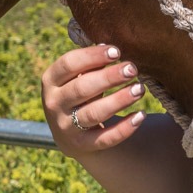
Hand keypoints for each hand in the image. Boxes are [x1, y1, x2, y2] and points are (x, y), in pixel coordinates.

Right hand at [40, 45, 147, 159]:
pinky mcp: (81, 146)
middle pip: (81, 88)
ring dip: (119, 100)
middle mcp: (53, 104)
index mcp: (51, 80)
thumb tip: (110, 46)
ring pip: (94, 114)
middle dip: (109, 77)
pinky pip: (105, 139)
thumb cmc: (81, 93)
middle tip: (132, 69)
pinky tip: (141, 115)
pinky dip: (124, 128)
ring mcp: (65, 127)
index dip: (92, 56)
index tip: (116, 51)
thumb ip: (91, 62)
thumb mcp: (78, 76)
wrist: (71, 132)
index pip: (68, 64)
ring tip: (140, 89)